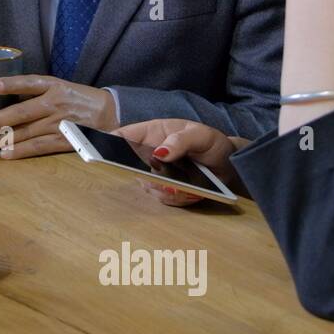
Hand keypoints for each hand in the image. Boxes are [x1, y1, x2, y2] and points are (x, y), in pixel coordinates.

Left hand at [0, 75, 116, 157]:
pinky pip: (39, 147)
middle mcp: (56, 104)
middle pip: (23, 112)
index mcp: (54, 86)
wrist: (109, 114)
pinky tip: (5, 154)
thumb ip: (35, 93)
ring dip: (3, 140)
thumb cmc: (76, 99)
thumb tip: (4, 100)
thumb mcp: (59, 87)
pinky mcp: (65, 140)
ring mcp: (60, 124)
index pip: (31, 83)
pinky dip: (21, 151)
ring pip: (27, 133)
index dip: (12, 84)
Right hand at [114, 119, 247, 206]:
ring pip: (146, 186)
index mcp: (152, 134)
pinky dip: (177, 199)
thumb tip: (158, 153)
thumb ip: (179, 140)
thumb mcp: (200, 135)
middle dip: (141, 175)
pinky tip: (191, 193)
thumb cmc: (212, 143)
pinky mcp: (166, 190)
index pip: (123, 136)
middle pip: (128, 166)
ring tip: (183, 188)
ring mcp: (156, 173)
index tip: (103, 151)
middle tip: (157, 179)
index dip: (108, 142)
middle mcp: (149, 154)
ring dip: (163, 190)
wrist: (230, 165)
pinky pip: (162, 199)